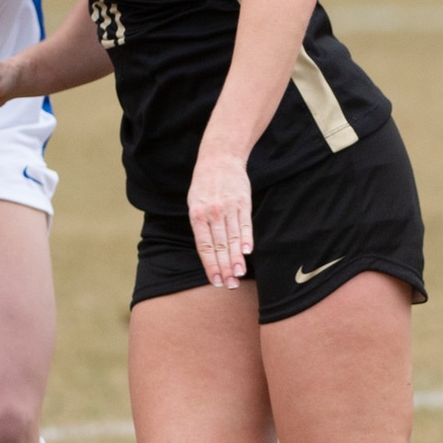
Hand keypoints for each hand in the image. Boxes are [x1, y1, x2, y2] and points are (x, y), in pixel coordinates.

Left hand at [186, 144, 252, 288]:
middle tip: (229, 285)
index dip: (210, 265)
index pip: (204, 247)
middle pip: (219, 246)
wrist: (220, 157)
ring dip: (236, 258)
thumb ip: (201, 226)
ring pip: (233, 238)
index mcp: (197, 215)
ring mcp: (229, 207)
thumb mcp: (194, 203)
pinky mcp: (243, 202)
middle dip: (224, 268)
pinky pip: (245, 224)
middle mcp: (212, 213)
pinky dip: (246, 238)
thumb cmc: (205, 184)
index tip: (215, 281)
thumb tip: (209, 252)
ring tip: (239, 274)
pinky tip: (247, 252)